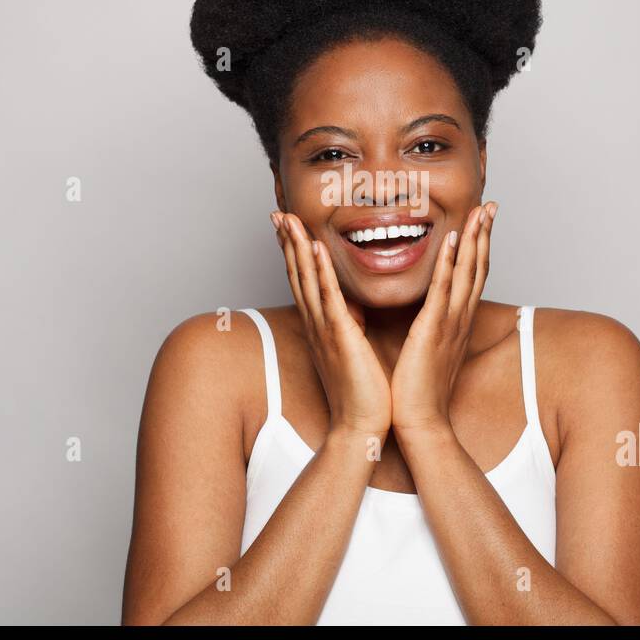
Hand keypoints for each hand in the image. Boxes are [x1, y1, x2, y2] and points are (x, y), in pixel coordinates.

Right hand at [271, 211, 391, 439]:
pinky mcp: (339, 335)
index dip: (294, 253)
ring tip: (288, 218)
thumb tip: (355, 311)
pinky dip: (318, 270)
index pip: (305, 282)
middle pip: (297, 274)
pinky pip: (327, 296)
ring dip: (296, 246)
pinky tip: (313, 246)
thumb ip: (350, 328)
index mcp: (322, 327)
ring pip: (306, 279)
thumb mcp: (353, 352)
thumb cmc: (362, 394)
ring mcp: (325, 328)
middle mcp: (317, 324)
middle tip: (277, 212)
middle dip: (287, 242)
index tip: (288, 227)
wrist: (361, 426)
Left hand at [390, 201, 496, 433]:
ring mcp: (449, 323)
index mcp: (456, 323)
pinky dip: (450, 262)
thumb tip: (424, 315)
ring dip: (475, 239)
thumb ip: (429, 328)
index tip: (482, 221)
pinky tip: (454, 239)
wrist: (419, 423)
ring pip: (467, 272)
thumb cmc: (417, 391)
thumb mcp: (427, 351)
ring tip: (481, 210)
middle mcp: (459, 319)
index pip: (471, 277)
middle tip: (491, 204)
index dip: (479, 247)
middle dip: (485, 234)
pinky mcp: (433, 329)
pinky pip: (443, 290)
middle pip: (478, 268)